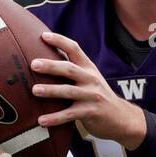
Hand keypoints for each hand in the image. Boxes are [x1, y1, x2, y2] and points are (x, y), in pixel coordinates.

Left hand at [31, 29, 146, 148]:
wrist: (121, 117)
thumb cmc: (98, 96)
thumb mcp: (90, 79)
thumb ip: (74, 71)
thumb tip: (45, 62)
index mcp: (88, 68)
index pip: (74, 48)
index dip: (59, 40)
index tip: (43, 36)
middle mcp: (91, 79)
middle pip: (69, 69)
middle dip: (51, 66)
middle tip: (33, 64)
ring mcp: (92, 96)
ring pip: (69, 91)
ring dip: (51, 90)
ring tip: (34, 90)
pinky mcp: (91, 112)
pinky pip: (70, 115)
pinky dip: (55, 118)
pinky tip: (41, 120)